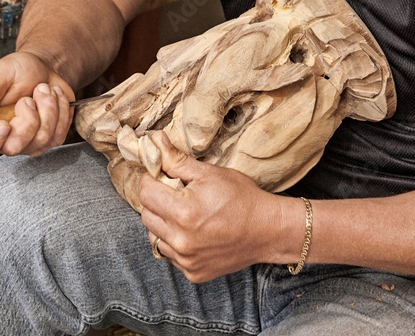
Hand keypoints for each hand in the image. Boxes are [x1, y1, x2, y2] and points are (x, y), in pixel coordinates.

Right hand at [0, 51, 75, 160]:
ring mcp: (25, 143)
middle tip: (27, 98)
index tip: (3, 124)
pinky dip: (61, 110)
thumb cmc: (17, 70)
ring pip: (40, 141)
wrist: (44, 69)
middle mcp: (1, 139)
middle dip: (28, 120)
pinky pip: (58, 135)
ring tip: (43, 89)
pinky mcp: (46, 140)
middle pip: (13, 148)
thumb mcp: (0, 73)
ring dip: (47, 109)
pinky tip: (54, 96)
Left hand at [139, 131, 286, 282]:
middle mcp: (181, 240)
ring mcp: (186, 259)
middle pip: (146, 215)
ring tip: (185, 214)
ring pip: (155, 236)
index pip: (145, 193)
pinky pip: (170, 254)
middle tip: (175, 193)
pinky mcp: (193, 273)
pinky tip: (192, 232)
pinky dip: (175, 242)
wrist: (269, 230)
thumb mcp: (210, 173)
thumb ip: (177, 161)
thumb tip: (155, 142)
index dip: (151, 180)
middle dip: (156, 200)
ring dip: (163, 223)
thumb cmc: (242, 198)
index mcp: (183, 212)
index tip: (161, 176)